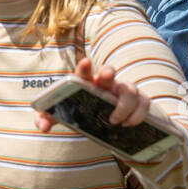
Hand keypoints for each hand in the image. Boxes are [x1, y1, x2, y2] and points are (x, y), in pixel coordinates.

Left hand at [35, 57, 151, 147]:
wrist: (106, 124)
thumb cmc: (82, 113)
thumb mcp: (63, 116)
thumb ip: (47, 118)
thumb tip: (43, 126)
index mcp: (88, 84)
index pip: (85, 72)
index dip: (86, 67)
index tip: (86, 62)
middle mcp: (107, 85)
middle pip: (110, 73)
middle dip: (109, 73)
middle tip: (106, 77)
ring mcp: (124, 92)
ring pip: (131, 90)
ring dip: (125, 106)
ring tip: (115, 122)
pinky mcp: (139, 102)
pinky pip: (144, 104)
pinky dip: (138, 115)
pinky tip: (129, 125)